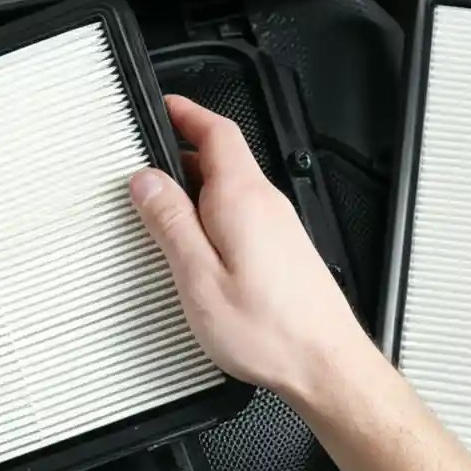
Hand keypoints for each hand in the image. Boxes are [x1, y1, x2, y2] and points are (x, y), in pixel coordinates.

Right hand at [129, 95, 372, 401]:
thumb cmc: (270, 331)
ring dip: (196, 187)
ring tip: (161, 206)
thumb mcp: (199, 279)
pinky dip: (213, 214)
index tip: (161, 106)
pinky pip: (243, 214)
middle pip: (223, 157)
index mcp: (242, 199)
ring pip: (232, 187)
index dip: (186, 112)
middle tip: (145, 163)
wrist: (325, 364)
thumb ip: (170, 224)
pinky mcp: (283, 249)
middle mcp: (266, 204)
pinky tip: (196, 244)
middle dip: (181, 152)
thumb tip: (146, 183)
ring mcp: (278, 226)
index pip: (216, 130)